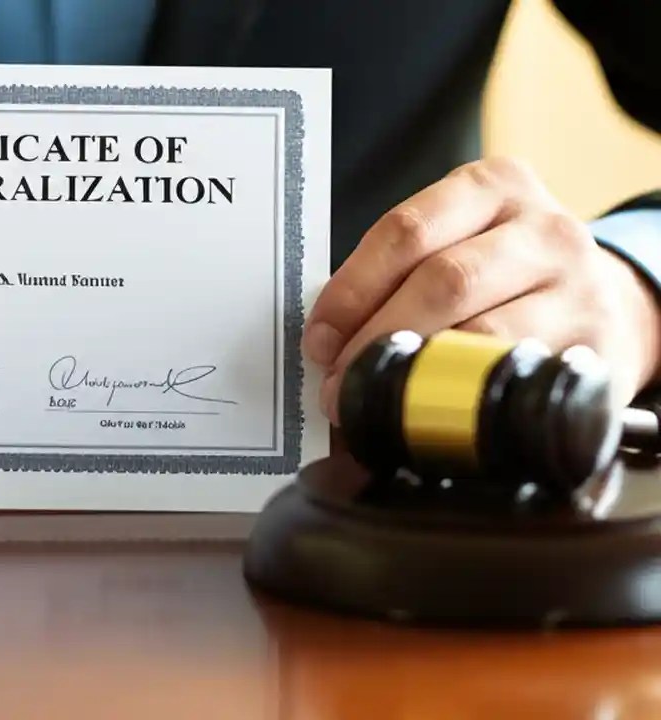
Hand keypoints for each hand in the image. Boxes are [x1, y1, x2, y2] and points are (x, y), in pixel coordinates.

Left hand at [305, 156, 660, 423]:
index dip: (352, 291)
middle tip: (339, 383)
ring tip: (376, 402)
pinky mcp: (598, 348)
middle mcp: (543, 229)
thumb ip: (397, 274)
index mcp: (494, 186)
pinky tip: (438, 416)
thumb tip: (326, 339)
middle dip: (377, 339)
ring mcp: (579, 287)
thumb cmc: (507, 277)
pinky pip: (518, 380)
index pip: (406, 232)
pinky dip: (468, 402)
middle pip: (443, 282)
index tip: (319, 339)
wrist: (611, 304)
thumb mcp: (460, 244)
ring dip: (415, 376)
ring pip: (482, 334)